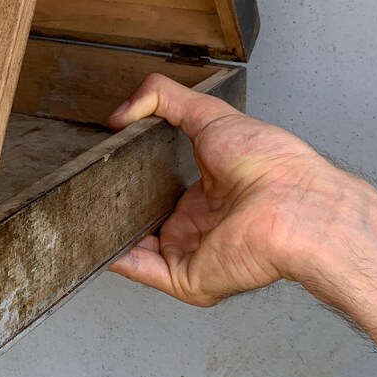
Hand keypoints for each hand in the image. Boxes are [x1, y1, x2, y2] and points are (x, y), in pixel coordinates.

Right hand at [106, 73, 351, 305]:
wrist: (293, 206)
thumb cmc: (270, 163)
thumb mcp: (209, 113)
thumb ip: (162, 99)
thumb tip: (120, 112)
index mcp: (210, 190)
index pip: (164, 188)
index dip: (137, 178)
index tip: (108, 164)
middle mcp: (202, 224)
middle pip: (149, 222)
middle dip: (118, 210)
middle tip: (89, 190)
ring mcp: (193, 252)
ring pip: (140, 250)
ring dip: (112, 237)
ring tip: (82, 215)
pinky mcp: (188, 278)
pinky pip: (143, 272)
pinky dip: (118, 261)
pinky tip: (97, 243)